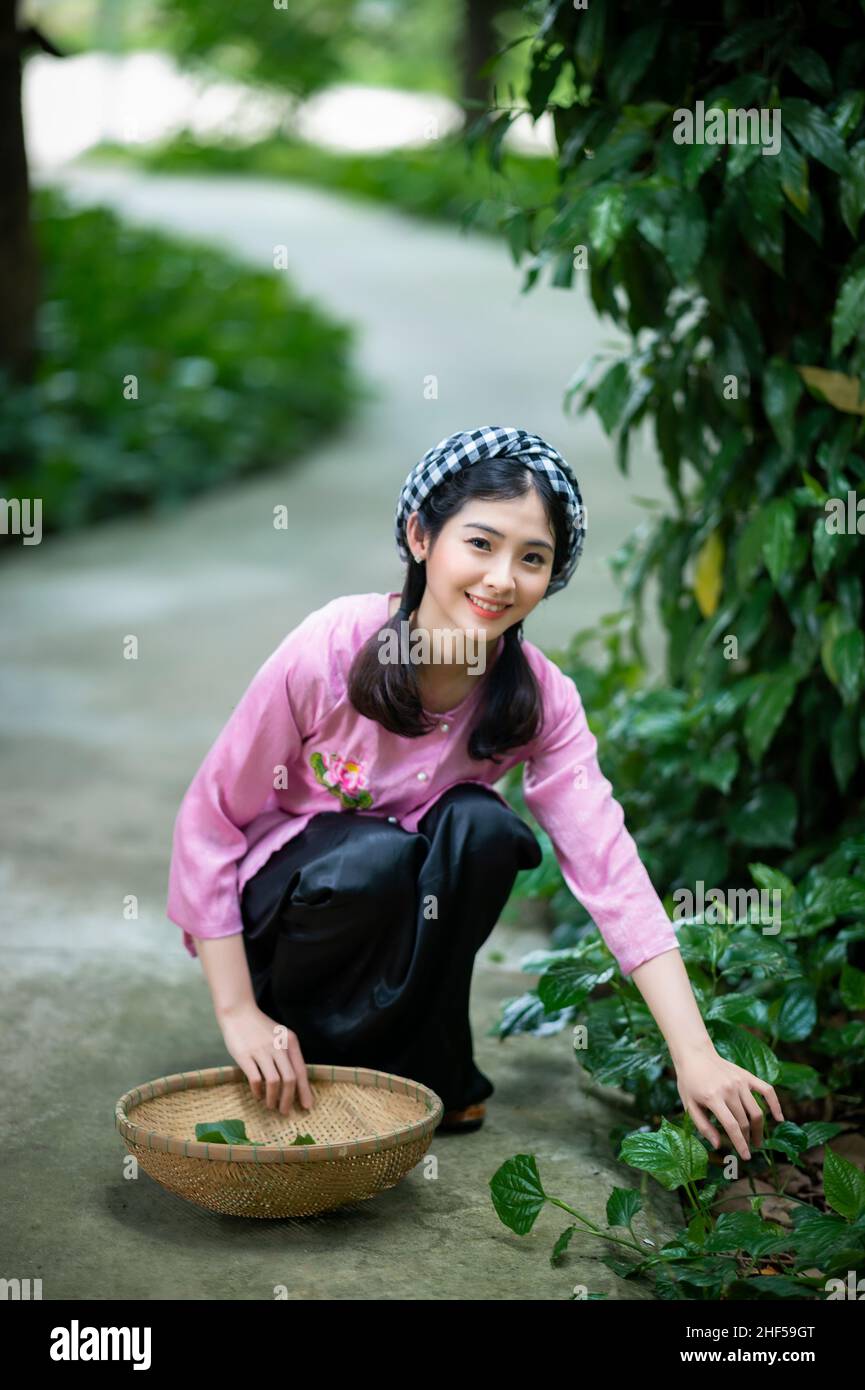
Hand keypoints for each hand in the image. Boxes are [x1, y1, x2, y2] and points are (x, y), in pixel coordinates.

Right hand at [218, 1002, 314, 1116]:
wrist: (238, 1012)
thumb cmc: (260, 1028)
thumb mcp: (280, 1036)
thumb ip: (287, 1054)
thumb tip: (294, 1082)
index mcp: (290, 1041)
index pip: (301, 1071)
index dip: (305, 1091)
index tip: (307, 1106)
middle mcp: (278, 1046)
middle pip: (290, 1079)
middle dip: (289, 1099)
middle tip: (285, 1111)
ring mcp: (261, 1051)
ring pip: (274, 1081)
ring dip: (273, 1098)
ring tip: (271, 1106)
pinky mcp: (245, 1055)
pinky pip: (255, 1079)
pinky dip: (258, 1091)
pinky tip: (257, 1095)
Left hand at [674, 1043, 784, 1161]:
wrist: (695, 1054)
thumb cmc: (689, 1082)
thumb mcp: (689, 1105)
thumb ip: (703, 1126)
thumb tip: (719, 1146)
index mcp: (712, 1097)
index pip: (732, 1126)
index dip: (740, 1144)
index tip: (746, 1157)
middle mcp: (729, 1089)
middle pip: (745, 1121)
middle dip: (747, 1139)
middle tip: (747, 1148)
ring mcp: (740, 1081)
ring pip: (756, 1111)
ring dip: (759, 1129)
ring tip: (756, 1140)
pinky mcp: (747, 1076)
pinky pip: (767, 1090)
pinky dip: (775, 1104)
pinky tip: (779, 1118)